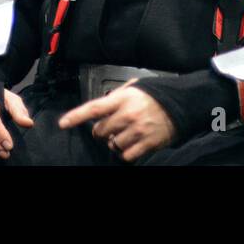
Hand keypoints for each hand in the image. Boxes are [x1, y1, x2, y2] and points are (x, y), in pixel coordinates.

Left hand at [58, 82, 175, 162]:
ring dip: (114, 142)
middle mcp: (128, 115)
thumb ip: (117, 95)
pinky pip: (126, 155)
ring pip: (112, 145)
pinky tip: (130, 144)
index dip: (76, 116)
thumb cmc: (155, 95)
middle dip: (101, 131)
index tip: (63, 123)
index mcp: (123, 99)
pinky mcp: (147, 143)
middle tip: (109, 128)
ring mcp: (137, 130)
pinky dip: (125, 152)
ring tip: (123, 135)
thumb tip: (103, 103)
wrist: (180, 103)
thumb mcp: (135, 87)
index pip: (94, 108)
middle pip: (100, 131)